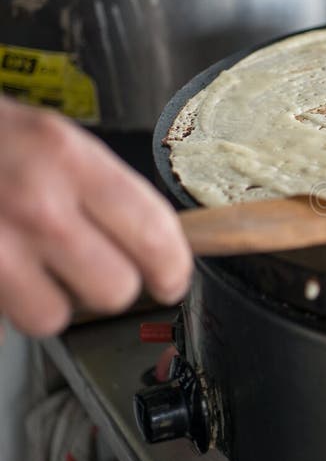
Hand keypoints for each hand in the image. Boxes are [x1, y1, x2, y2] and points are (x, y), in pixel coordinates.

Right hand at [0, 98, 191, 336]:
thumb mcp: (47, 138)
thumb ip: (99, 187)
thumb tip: (154, 241)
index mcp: (69, 159)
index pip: (155, 233)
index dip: (172, 268)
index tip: (171, 280)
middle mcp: (36, 203)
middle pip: (114, 289)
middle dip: (106, 286)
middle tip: (89, 269)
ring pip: (53, 317)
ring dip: (45, 302)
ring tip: (27, 269)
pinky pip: (1, 322)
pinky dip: (0, 306)